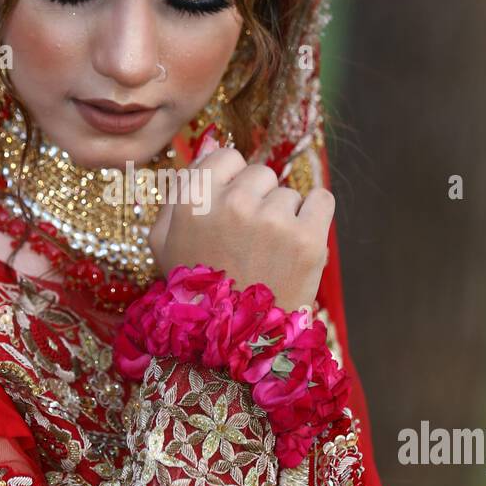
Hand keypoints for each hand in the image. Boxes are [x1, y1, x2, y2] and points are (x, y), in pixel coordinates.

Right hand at [148, 134, 334, 311]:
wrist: (235, 343)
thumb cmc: (196, 290)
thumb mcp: (165, 241)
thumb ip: (180, 188)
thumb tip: (211, 142)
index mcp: (194, 200)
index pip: (226, 157)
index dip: (231, 183)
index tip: (231, 213)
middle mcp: (232, 204)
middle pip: (260, 174)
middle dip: (258, 201)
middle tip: (249, 242)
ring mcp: (272, 220)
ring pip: (288, 193)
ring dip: (284, 217)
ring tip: (269, 255)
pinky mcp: (307, 239)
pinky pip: (321, 200)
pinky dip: (314, 217)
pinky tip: (297, 244)